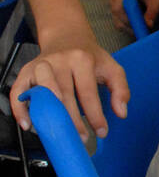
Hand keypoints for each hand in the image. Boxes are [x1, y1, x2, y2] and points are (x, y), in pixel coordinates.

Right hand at [11, 33, 129, 140]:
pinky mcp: (26, 71)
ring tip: (57, 131)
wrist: (67, 37)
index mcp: (81, 59)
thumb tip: (121, 112)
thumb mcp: (112, 68)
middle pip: (64, 94)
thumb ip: (121, 89)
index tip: (101, 132)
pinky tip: (28, 124)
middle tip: (82, 139)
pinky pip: (18, 90)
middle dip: (73, 120)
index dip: (95, 115)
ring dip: (48, 112)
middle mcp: (59, 60)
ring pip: (41, 90)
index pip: (88, 91)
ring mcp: (40, 65)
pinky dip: (20, 108)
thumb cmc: (90, 57)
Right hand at [110, 0, 158, 32]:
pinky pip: (119, 21)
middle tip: (143, 31)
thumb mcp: (156, 0)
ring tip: (141, 27)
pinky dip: (128, 25)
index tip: (140, 28)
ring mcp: (113, 4)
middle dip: (131, 29)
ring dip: (129, 28)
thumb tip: (148, 25)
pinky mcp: (114, 8)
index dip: (130, 23)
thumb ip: (152, 13)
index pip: (121, 12)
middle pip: (118, 21)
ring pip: (118, 23)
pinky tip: (137, 22)